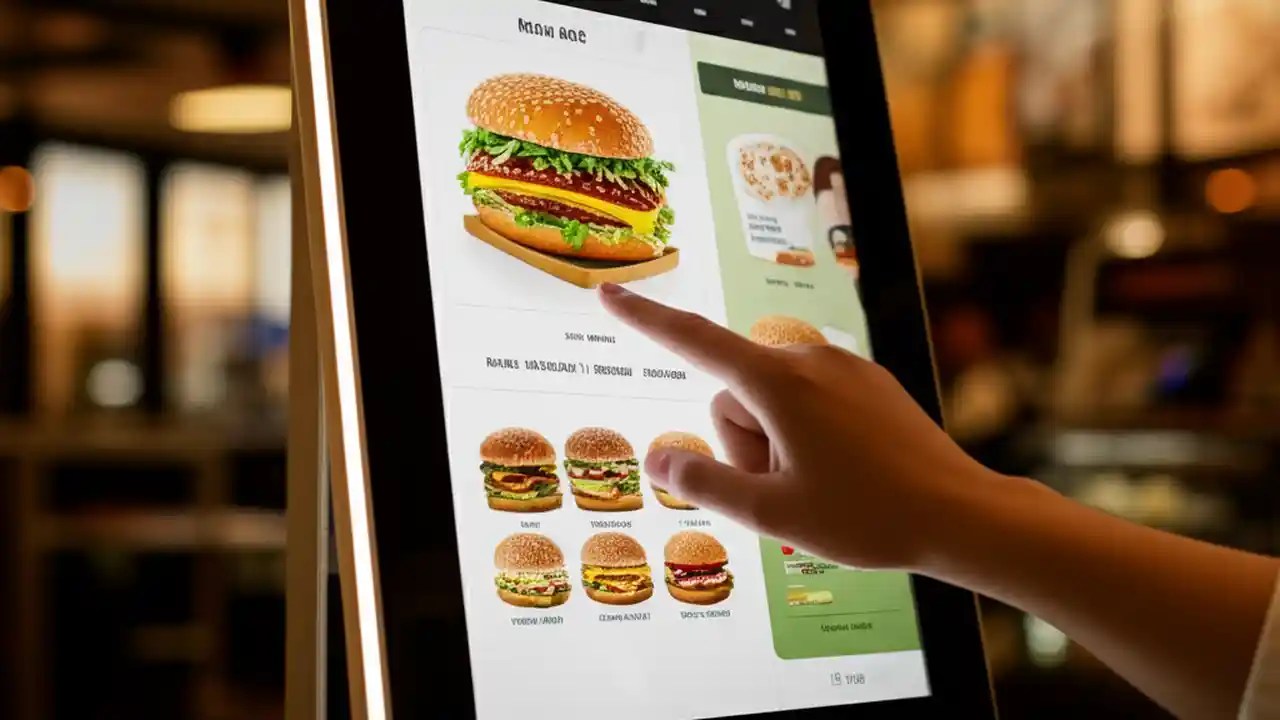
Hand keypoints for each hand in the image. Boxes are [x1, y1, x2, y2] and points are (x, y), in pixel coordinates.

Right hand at [599, 284, 1003, 570]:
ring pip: (772, 400)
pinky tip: (846, 470)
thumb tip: (655, 457)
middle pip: (734, 394)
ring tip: (822, 484)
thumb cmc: (866, 517)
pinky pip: (810, 398)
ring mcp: (843, 367)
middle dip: (742, 443)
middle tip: (787, 490)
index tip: (609, 294)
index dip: (645, 320)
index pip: (694, 342)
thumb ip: (704, 482)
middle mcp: (809, 360)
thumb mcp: (771, 514)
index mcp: (779, 384)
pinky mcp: (867, 381)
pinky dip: (807, 434)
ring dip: (775, 442)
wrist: (959, 514)